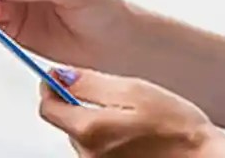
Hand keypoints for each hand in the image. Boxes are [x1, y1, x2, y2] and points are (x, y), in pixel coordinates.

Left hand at [39, 69, 224, 157]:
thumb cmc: (177, 128)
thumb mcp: (134, 90)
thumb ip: (91, 82)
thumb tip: (60, 75)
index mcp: (90, 130)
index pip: (47, 107)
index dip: (52, 87)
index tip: (61, 76)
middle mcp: (88, 155)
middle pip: (66, 122)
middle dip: (79, 104)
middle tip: (112, 93)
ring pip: (83, 137)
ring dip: (97, 122)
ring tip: (132, 115)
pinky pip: (99, 151)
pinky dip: (110, 139)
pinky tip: (136, 133)